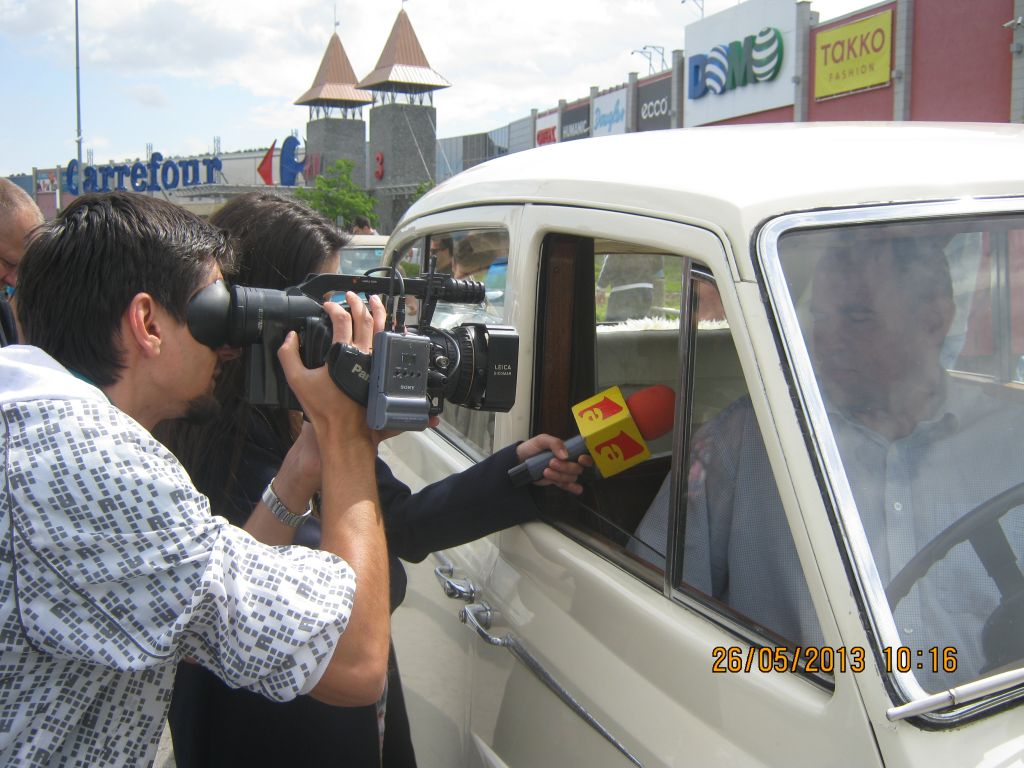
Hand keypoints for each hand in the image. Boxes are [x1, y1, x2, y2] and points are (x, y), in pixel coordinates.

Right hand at [278, 292, 380, 439]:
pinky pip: (390, 346)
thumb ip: (288, 356)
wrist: (344, 430)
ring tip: (374, 300)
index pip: (340, 319)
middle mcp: (363, 354)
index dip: (333, 307)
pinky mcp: (383, 372)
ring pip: (382, 329)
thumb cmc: (323, 408)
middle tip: (351, 295)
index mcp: (342, 353)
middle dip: (357, 302)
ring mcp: (377, 362)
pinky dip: (390, 331)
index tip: (327, 304)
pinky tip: (389, 325)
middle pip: (365, 318)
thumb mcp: (297, 381)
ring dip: (378, 311)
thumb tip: (289, 337)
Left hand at [515, 434, 591, 494]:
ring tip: (545, 471)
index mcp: (567, 449)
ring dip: (559, 475)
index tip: (580, 458)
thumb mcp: (542, 440)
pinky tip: (575, 488)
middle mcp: (568, 461)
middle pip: (578, 468)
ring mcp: (563, 472)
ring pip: (571, 477)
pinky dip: (573, 487)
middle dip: (566, 467)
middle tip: (551, 463)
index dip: (586, 458)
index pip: (583, 453)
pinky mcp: (557, 481)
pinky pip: (568, 486)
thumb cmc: (532, 448)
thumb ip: (555, 443)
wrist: (519, 460)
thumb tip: (566, 454)